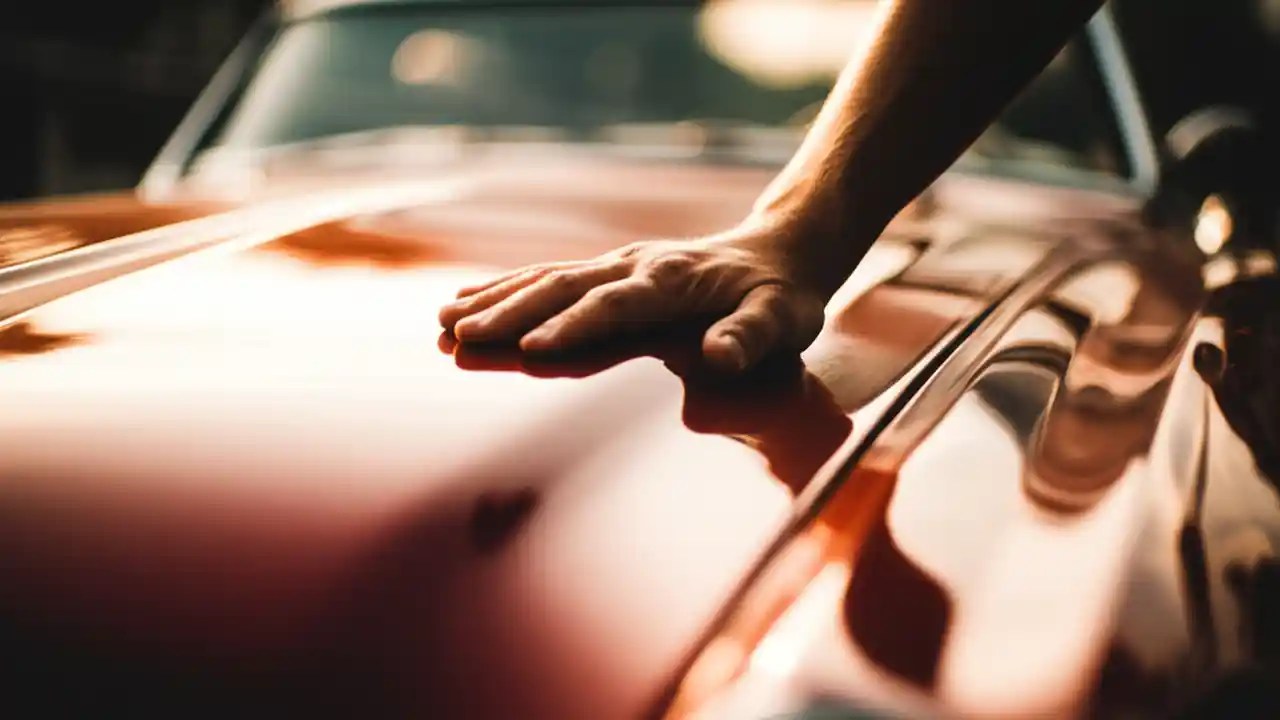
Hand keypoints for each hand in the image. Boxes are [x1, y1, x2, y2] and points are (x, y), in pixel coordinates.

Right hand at [437, 226, 828, 371]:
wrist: (779, 252)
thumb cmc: (781, 297)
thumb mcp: (783, 319)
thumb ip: (751, 337)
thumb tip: (719, 357)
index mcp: (672, 281)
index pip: (615, 305)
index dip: (574, 326)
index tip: (532, 347)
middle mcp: (635, 266)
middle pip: (564, 287)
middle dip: (510, 311)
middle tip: (460, 334)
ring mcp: (618, 264)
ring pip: (546, 278)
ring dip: (495, 299)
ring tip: (444, 321)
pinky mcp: (608, 270)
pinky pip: (549, 276)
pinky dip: (506, 287)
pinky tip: (466, 300)